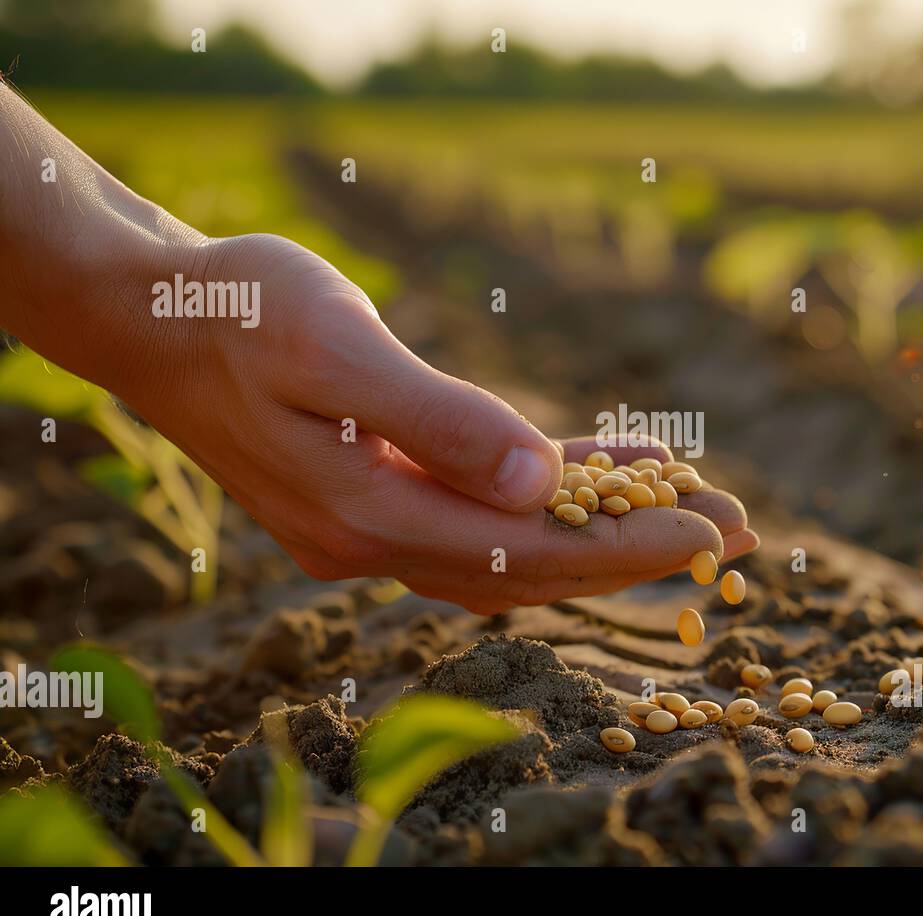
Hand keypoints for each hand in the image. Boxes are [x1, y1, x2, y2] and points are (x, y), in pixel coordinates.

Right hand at [116, 233, 757, 612]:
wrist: (154, 318)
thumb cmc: (241, 312)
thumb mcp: (335, 348)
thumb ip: (438, 420)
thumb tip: (541, 485)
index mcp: (367, 510)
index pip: (527, 548)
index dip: (626, 544)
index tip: (713, 534)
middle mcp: (372, 538)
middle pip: (530, 563)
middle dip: (636, 550)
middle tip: (736, 529)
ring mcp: (371, 525)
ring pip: (510, 547)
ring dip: (601, 531)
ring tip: (689, 503)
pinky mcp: (372, 498)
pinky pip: (476, 515)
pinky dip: (541, 497)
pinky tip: (596, 467)